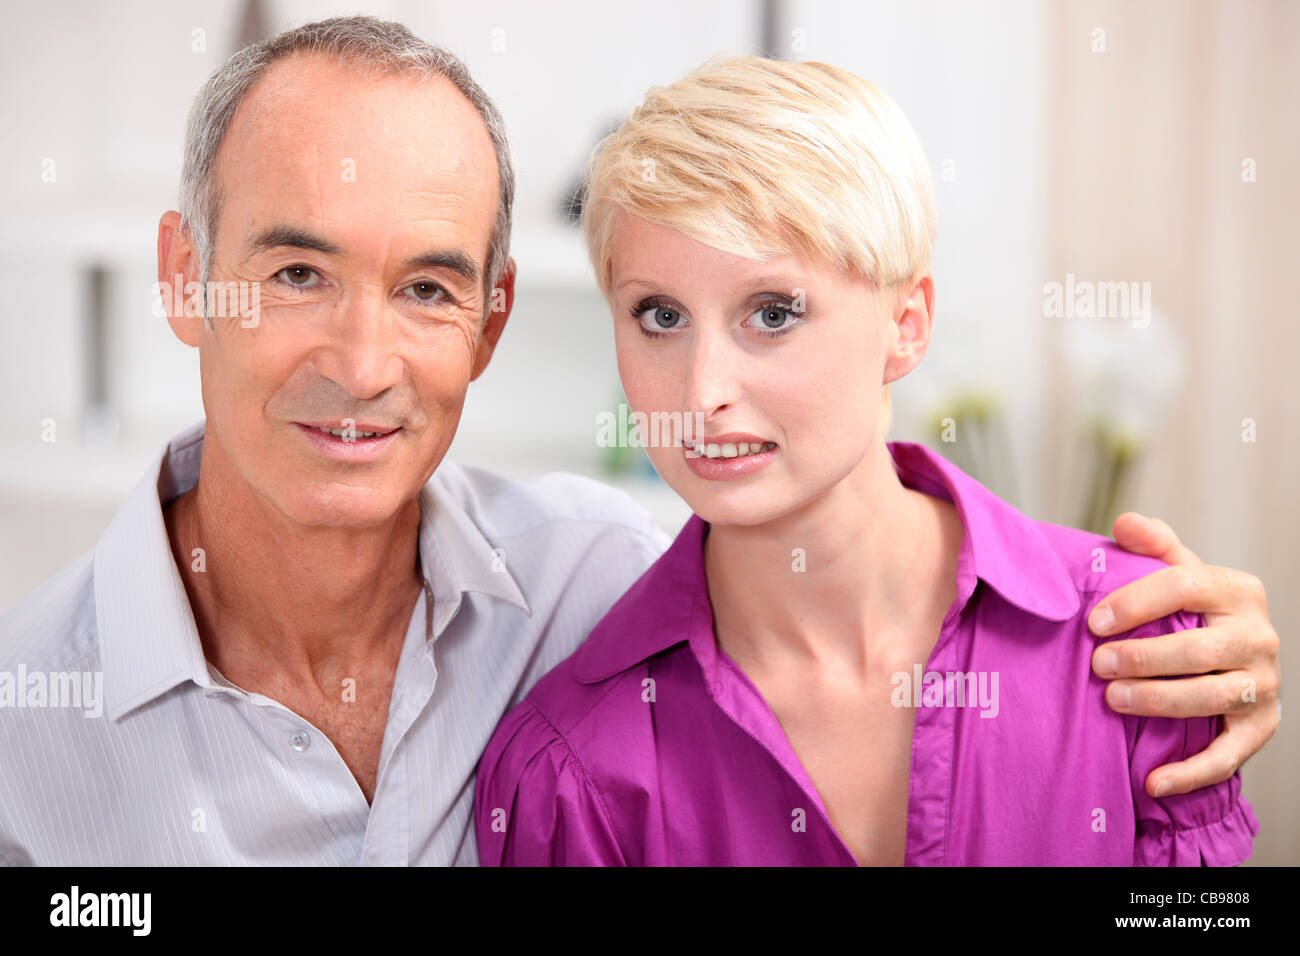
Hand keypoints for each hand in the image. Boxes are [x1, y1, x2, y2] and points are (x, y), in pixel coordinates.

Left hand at [1089, 512, 1279, 798]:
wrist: (1232, 657)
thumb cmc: (1191, 611)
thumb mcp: (1178, 571)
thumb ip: (1153, 545)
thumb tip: (1124, 523)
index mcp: (1236, 590)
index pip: (1184, 587)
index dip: (1135, 603)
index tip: (1092, 621)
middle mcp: (1258, 636)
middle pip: (1199, 648)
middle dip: (1143, 658)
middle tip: (1096, 664)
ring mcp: (1264, 684)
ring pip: (1211, 697)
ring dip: (1158, 702)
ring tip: (1112, 700)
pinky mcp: (1261, 728)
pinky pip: (1227, 755)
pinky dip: (1190, 773)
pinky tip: (1152, 781)